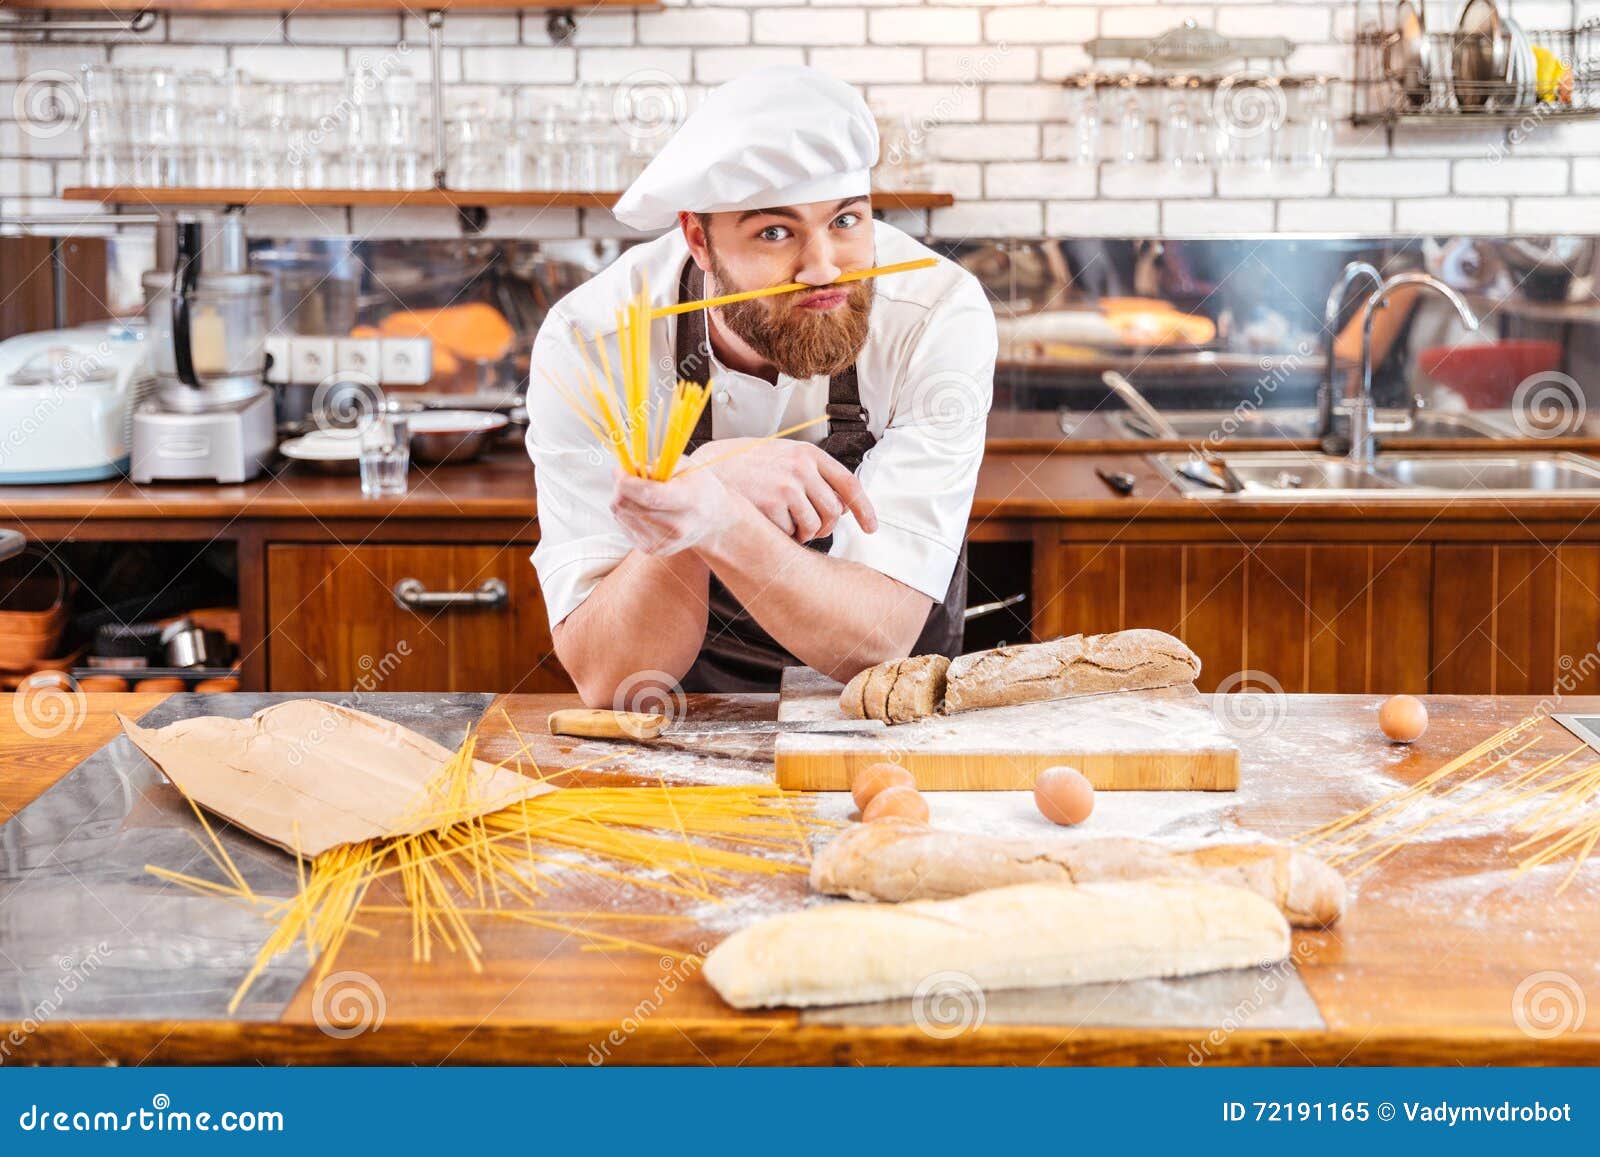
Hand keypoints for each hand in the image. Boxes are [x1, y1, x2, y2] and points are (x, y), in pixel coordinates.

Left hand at [609, 467, 740, 556]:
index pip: (649, 495)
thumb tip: (628, 469)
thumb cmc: (698, 487)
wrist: (713, 520)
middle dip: (620, 487)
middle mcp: (676, 527)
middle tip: (629, 476)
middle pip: (629, 506)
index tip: (619, 470)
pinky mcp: (651, 550)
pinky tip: (643, 508)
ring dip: (623, 499)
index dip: (627, 482)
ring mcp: (662, 543)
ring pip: (620, 515)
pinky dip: (627, 512)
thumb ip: (656, 465)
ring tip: (642, 493)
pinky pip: (623, 525)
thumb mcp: (685, 466)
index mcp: (689, 501)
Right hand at [685, 437, 877, 542]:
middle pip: (833, 512)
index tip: (871, 528)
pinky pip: (791, 533)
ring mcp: (786, 486)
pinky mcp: (771, 504)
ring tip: (785, 524)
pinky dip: (783, 535)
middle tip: (811, 530)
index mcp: (808, 454)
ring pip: (814, 526)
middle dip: (825, 527)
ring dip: (803, 534)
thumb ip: (812, 474)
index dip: (864, 510)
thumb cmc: (745, 466)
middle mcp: (801, 468)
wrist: (708, 470)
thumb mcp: (782, 456)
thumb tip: (842, 505)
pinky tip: (768, 522)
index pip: (849, 484)